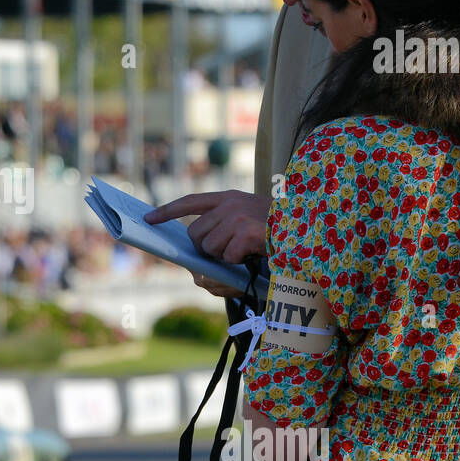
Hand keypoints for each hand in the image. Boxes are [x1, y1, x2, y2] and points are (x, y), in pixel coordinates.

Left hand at [144, 189, 270, 263]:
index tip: (149, 219)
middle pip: (195, 233)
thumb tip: (197, 262)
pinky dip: (239, 262)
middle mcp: (230, 203)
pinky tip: (255, 253)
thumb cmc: (278, 232)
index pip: (191, 201)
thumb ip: (222, 231)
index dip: (168, 210)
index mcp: (229, 198)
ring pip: (209, 247)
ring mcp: (237, 216)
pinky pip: (227, 257)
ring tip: (246, 250)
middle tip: (230, 250)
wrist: (310, 231)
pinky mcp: (246, 232)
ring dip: (224, 256)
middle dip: (207, 248)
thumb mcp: (248, 223)